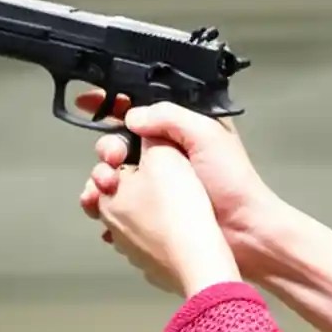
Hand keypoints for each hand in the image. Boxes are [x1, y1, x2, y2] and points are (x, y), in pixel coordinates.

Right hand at [76, 92, 282, 277]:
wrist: (245, 231)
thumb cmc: (233, 181)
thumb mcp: (206, 134)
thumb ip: (170, 117)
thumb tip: (132, 116)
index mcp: (181, 127)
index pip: (140, 107)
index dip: (112, 102)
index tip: (86, 101)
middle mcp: (166, 152)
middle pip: (121, 140)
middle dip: (108, 146)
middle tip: (113, 158)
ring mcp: (158, 182)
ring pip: (115, 172)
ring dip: (102, 177)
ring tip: (104, 185)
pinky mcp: (153, 209)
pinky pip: (118, 203)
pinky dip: (106, 205)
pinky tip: (102, 209)